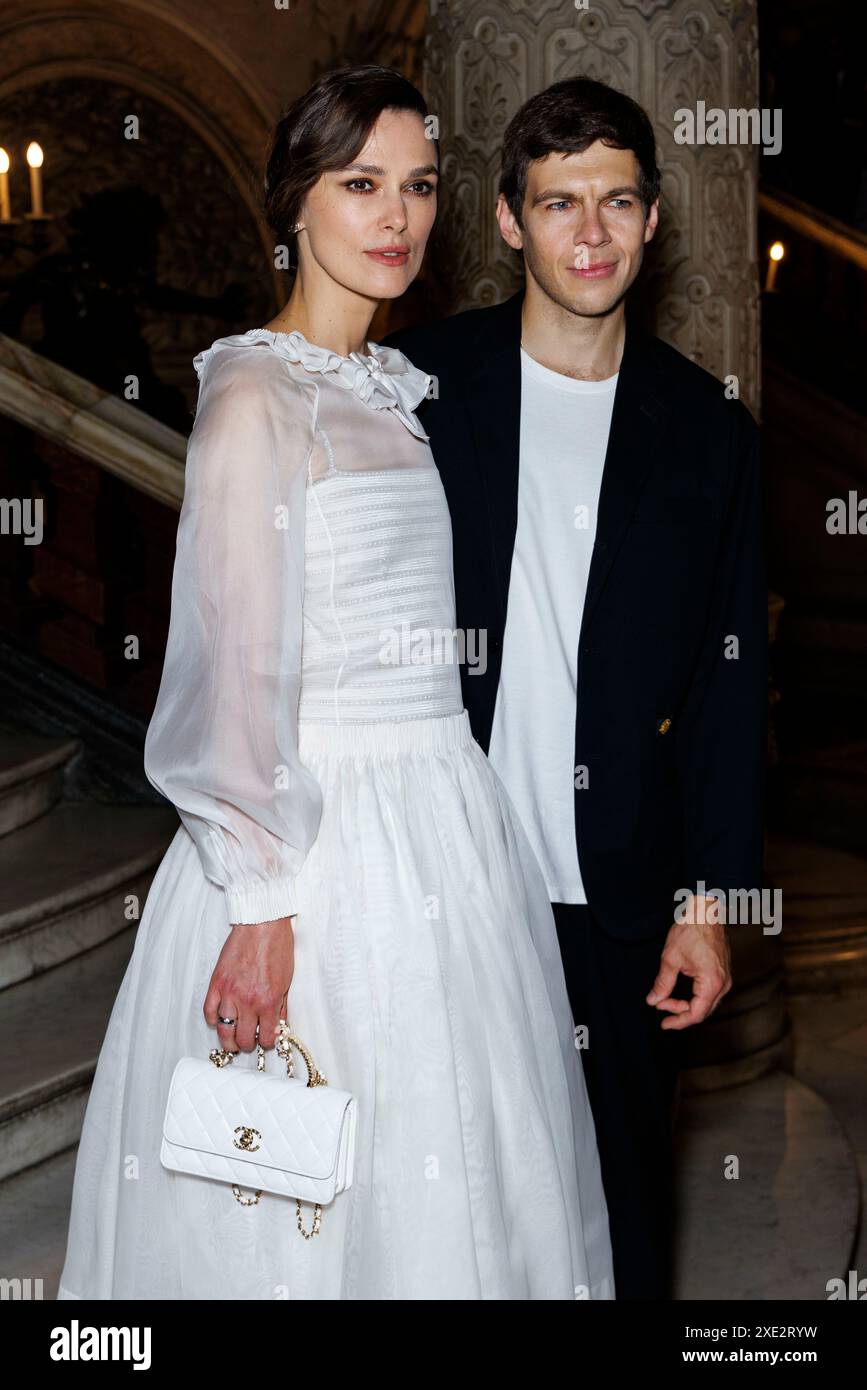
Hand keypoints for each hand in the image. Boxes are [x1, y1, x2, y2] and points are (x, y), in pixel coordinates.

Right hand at [203, 918, 295, 1053]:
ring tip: (232, 1041)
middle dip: (248, 1043)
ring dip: (228, 1040)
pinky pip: (209, 1011)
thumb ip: (281, 1006)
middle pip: (243, 1039)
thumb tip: (278, 1025)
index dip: (267, 1041)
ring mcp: (230, 993)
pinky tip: (219, 1020)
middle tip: (249, 1040)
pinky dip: (213, 1019)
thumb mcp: (288, 981)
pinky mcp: (217, 983)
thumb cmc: (277, 947)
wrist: (262, 924)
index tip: (266, 1038)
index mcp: (269, 1001)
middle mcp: (248, 1001)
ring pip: (224, 1031)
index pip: (266, 1037)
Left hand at [646, 895, 731, 1030]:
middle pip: (702, 1011)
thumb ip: (662, 983)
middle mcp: (723, 984)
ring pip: (706, 1003)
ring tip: (666, 999)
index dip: (678, 1021)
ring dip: (687, 1004)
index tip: (664, 1024)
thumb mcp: (670, 959)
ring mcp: (725, 978)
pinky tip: (680, 992)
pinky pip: (710, 993)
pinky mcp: (723, 972)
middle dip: (680, 1012)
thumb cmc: (690, 930)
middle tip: (660, 1006)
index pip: (695, 1013)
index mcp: (711, 983)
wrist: (705, 910)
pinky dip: (695, 996)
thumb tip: (653, 1000)